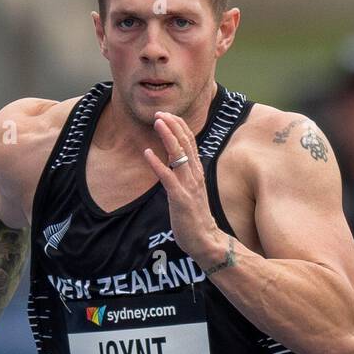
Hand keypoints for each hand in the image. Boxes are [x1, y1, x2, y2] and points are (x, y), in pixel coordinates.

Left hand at [143, 111, 222, 266]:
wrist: (206, 240)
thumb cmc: (196, 218)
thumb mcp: (192, 191)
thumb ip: (186, 176)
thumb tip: (178, 164)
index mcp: (198, 171)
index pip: (190, 142)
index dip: (179, 126)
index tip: (167, 115)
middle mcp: (195, 174)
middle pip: (185, 142)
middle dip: (172, 125)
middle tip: (159, 113)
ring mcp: (188, 185)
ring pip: (179, 154)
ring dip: (167, 136)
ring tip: (156, 122)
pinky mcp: (180, 198)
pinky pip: (168, 177)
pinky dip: (157, 164)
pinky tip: (147, 153)